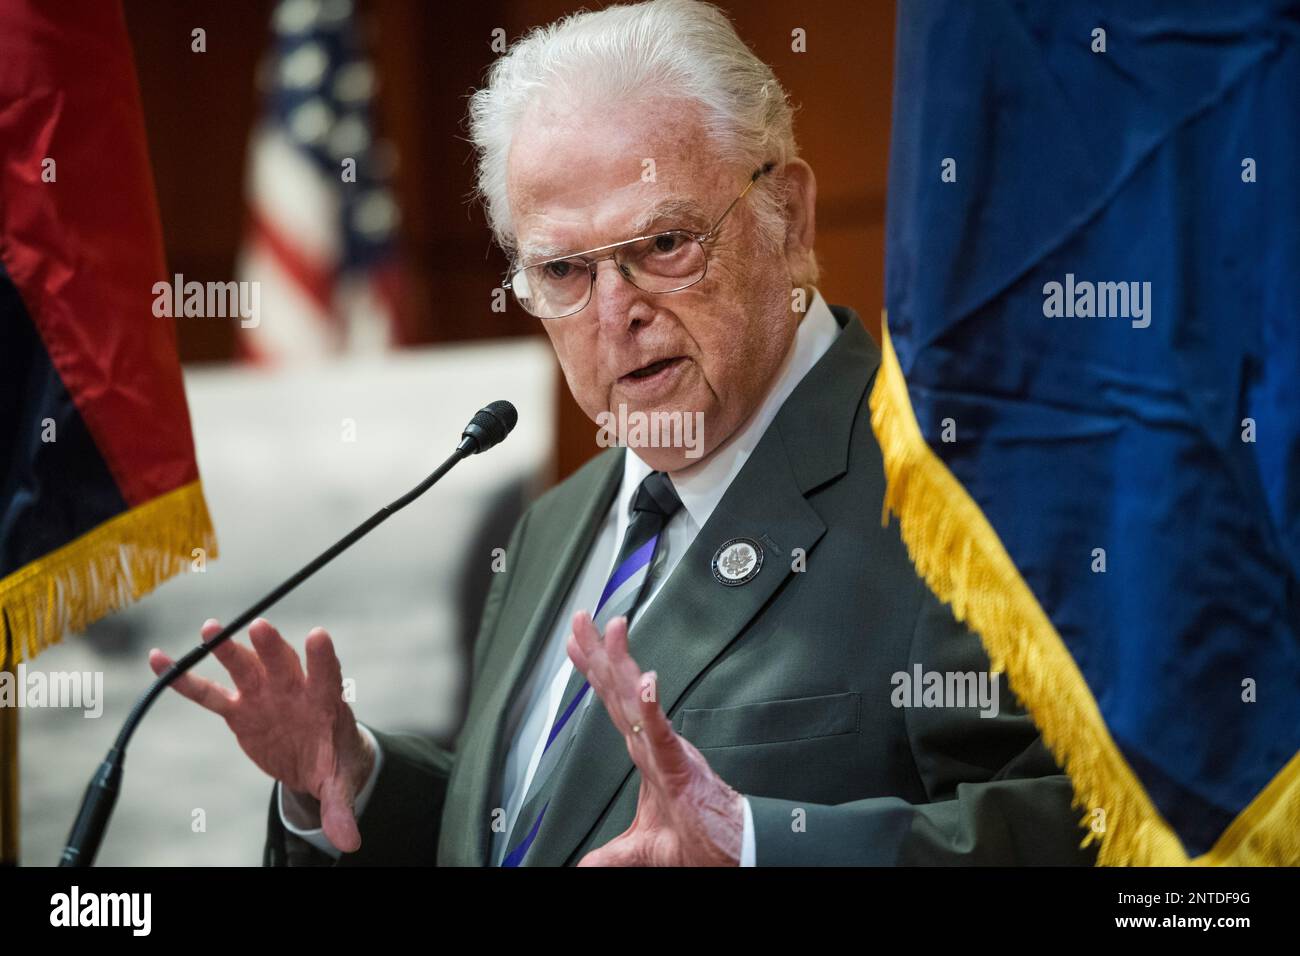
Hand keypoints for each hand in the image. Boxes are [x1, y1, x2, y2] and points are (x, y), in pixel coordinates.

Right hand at [148, 618, 373, 852]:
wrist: (316, 758)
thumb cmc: (334, 761)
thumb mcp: (339, 785)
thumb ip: (340, 808)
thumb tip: (350, 842)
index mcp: (324, 702)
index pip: (327, 675)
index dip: (322, 657)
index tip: (318, 636)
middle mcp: (293, 690)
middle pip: (282, 663)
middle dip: (270, 647)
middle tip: (259, 627)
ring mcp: (263, 695)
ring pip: (244, 668)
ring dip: (227, 649)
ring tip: (209, 629)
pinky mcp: (238, 710)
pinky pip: (208, 693)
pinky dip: (184, 678)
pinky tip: (159, 660)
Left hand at [565, 610, 743, 865]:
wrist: (732, 855)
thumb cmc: (700, 842)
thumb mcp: (642, 849)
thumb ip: (611, 856)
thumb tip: (582, 868)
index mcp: (645, 755)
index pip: (613, 706)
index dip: (594, 674)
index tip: (578, 645)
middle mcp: (652, 746)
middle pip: (618, 692)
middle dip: (597, 654)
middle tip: (580, 620)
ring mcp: (666, 753)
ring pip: (636, 701)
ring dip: (622, 664)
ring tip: (613, 630)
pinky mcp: (679, 769)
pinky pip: (662, 735)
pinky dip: (652, 709)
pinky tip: (647, 683)